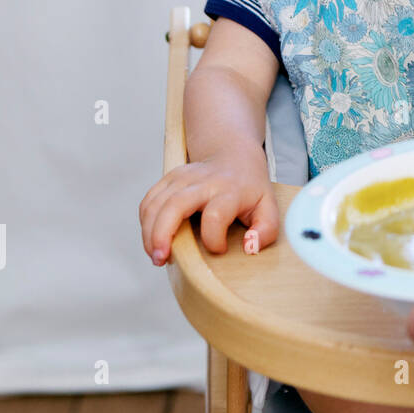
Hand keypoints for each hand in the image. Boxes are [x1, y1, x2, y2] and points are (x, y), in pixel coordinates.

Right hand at [139, 150, 277, 265]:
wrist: (234, 153)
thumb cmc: (251, 187)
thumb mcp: (268, 206)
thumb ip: (266, 229)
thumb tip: (249, 247)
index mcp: (230, 190)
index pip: (216, 215)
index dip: (214, 239)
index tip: (219, 250)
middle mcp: (204, 182)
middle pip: (175, 204)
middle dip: (163, 234)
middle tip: (161, 259)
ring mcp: (183, 177)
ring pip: (156, 202)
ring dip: (149, 232)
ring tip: (155, 255)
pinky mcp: (169, 178)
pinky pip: (149, 200)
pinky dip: (145, 222)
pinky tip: (152, 240)